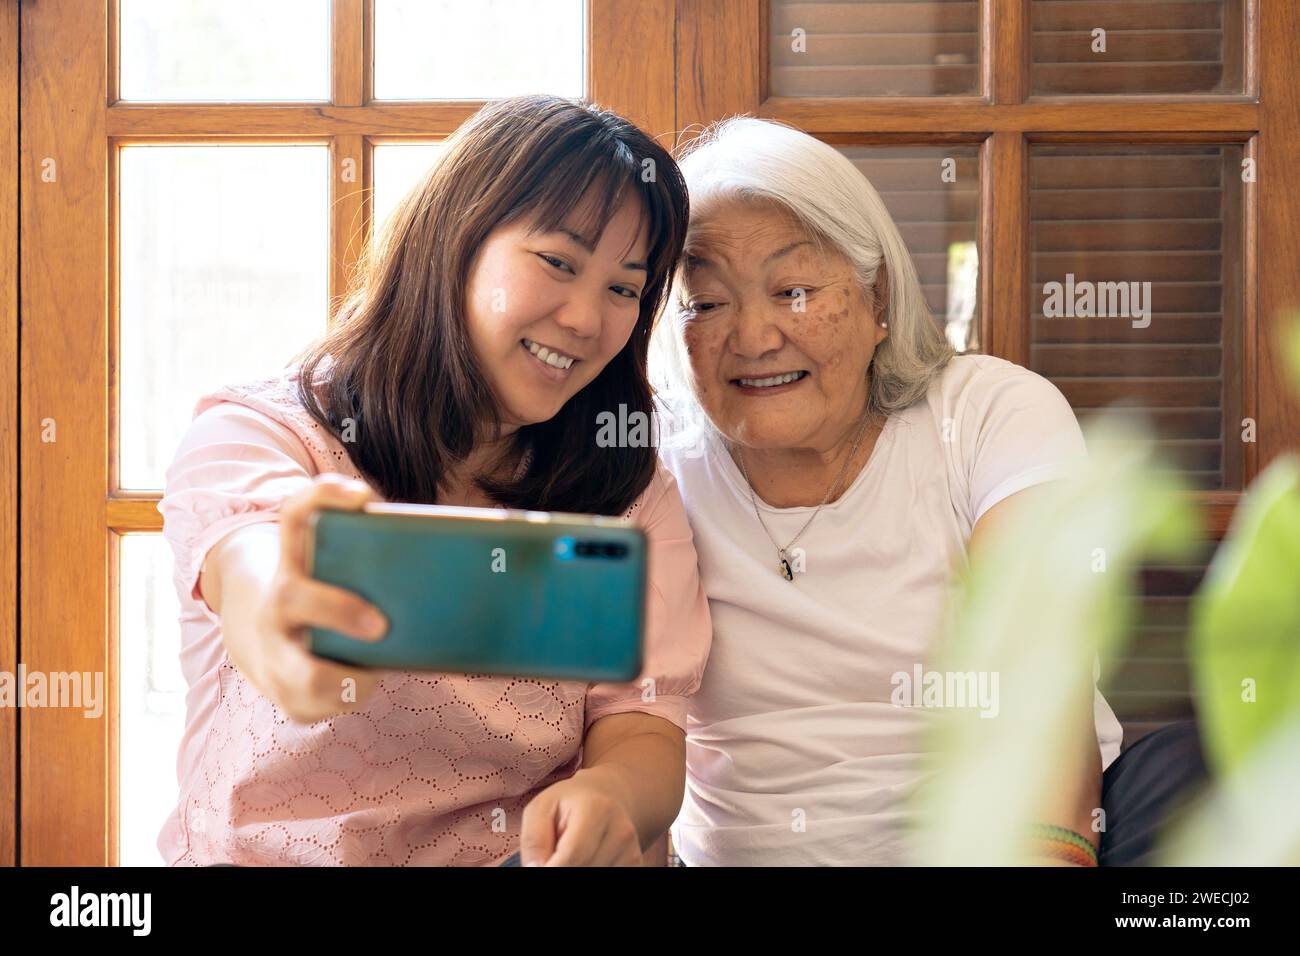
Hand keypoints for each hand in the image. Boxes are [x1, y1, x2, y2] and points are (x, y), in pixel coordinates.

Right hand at [242, 474, 388, 723]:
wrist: (274, 647)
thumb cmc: (335, 600)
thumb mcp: (342, 572)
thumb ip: (380, 561)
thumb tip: (463, 562)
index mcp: (297, 561)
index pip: (297, 515)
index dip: (324, 498)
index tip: (361, 496)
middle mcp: (279, 602)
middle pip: (292, 595)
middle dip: (338, 610)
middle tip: (381, 625)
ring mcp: (276, 651)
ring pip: (302, 673)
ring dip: (345, 678)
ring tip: (374, 674)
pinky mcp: (287, 694)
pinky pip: (318, 704)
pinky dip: (350, 698)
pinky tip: (367, 685)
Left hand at [519, 769, 643, 866]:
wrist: (608, 796)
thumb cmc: (567, 803)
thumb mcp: (541, 808)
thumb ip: (534, 840)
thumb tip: (536, 870)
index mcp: (597, 810)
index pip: (572, 857)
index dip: (550, 868)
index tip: (539, 865)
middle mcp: (621, 832)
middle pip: (583, 871)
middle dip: (561, 869)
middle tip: (554, 856)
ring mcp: (632, 852)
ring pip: (596, 878)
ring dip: (576, 871)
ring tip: (570, 856)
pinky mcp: (636, 865)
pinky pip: (610, 880)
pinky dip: (590, 871)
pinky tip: (585, 859)